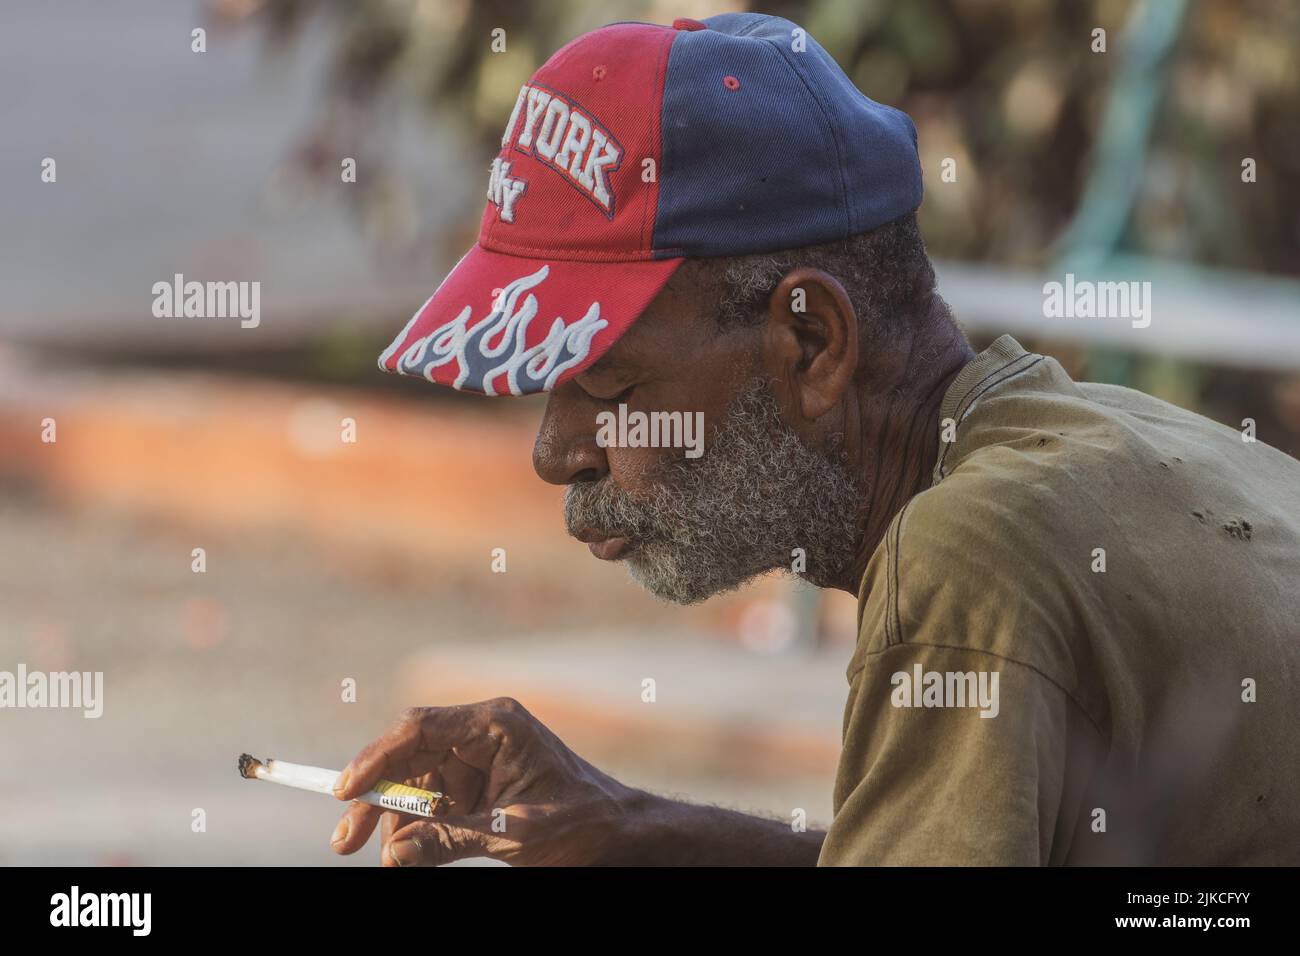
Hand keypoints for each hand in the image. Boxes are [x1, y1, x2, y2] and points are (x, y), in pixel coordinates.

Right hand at [329, 698, 640, 865]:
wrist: (620, 835)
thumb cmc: (582, 824)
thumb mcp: (514, 833)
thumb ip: (451, 840)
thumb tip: (393, 855)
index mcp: (496, 725)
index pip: (420, 728)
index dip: (375, 757)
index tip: (344, 791)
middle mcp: (481, 734)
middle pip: (408, 756)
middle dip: (374, 796)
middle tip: (345, 839)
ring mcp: (477, 760)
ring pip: (414, 783)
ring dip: (391, 820)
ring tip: (382, 856)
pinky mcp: (477, 787)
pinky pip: (431, 803)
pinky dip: (414, 830)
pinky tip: (404, 854)